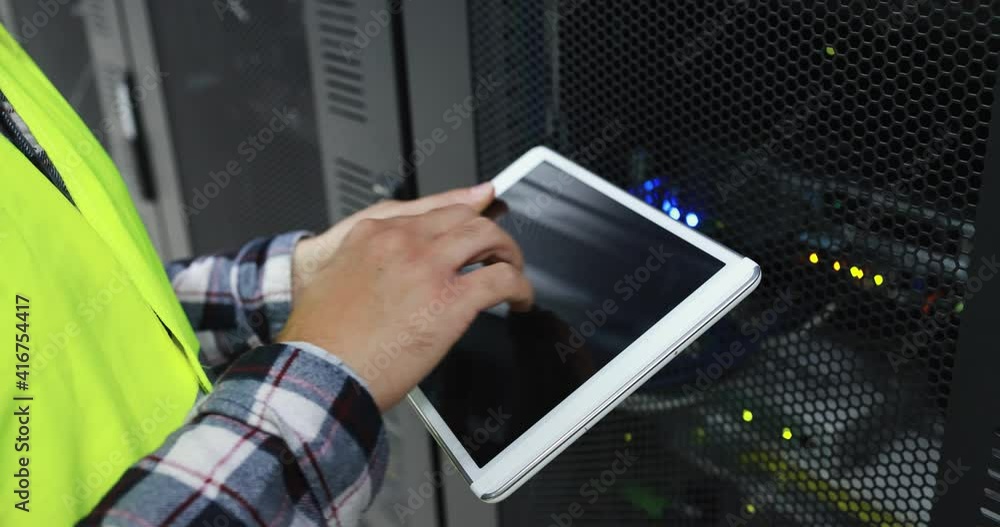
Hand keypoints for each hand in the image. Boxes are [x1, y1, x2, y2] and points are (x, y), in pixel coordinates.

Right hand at [279, 188, 533, 410]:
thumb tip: (389, 271)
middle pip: (464, 217)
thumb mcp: (332, 280)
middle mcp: (402, 242)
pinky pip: (501, 281)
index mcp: (372, 234)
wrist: (317, 372)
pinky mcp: (450, 301)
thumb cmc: (320, 341)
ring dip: (509, 254)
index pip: (432, 209)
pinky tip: (520, 300)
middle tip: (499, 252)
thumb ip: (364, 263)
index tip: (480, 212)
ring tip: (513, 272)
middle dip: (489, 233)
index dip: (463, 212)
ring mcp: (428, 268)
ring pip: (489, 237)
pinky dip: (520, 287)